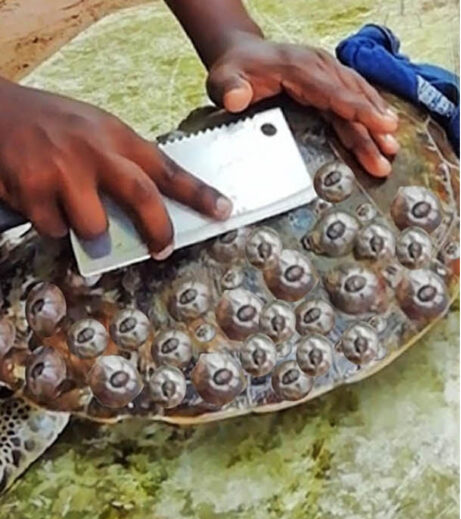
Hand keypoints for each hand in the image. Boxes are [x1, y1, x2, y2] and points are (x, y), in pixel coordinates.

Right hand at [0, 81, 230, 257]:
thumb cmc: (51, 124)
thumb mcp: (95, 129)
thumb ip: (123, 162)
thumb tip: (152, 207)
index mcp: (118, 137)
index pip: (168, 168)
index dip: (199, 193)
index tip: (224, 210)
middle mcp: (95, 152)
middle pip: (142, 198)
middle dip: (158, 230)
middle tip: (162, 249)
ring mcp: (63, 170)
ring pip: (94, 226)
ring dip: (90, 233)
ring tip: (75, 214)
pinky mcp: (32, 188)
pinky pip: (54, 228)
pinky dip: (51, 225)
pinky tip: (41, 202)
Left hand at [205, 35, 399, 176]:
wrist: (241, 54)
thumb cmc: (236, 69)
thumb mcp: (223, 77)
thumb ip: (228, 88)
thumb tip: (236, 98)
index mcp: (299, 68)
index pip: (335, 92)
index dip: (359, 110)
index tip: (382, 124)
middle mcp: (319, 67)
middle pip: (352, 97)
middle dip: (373, 124)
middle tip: (389, 148)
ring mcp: (327, 73)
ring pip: (358, 97)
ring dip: (375, 121)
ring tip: (390, 147)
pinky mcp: (330, 82)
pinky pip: (354, 96)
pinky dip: (370, 113)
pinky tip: (382, 130)